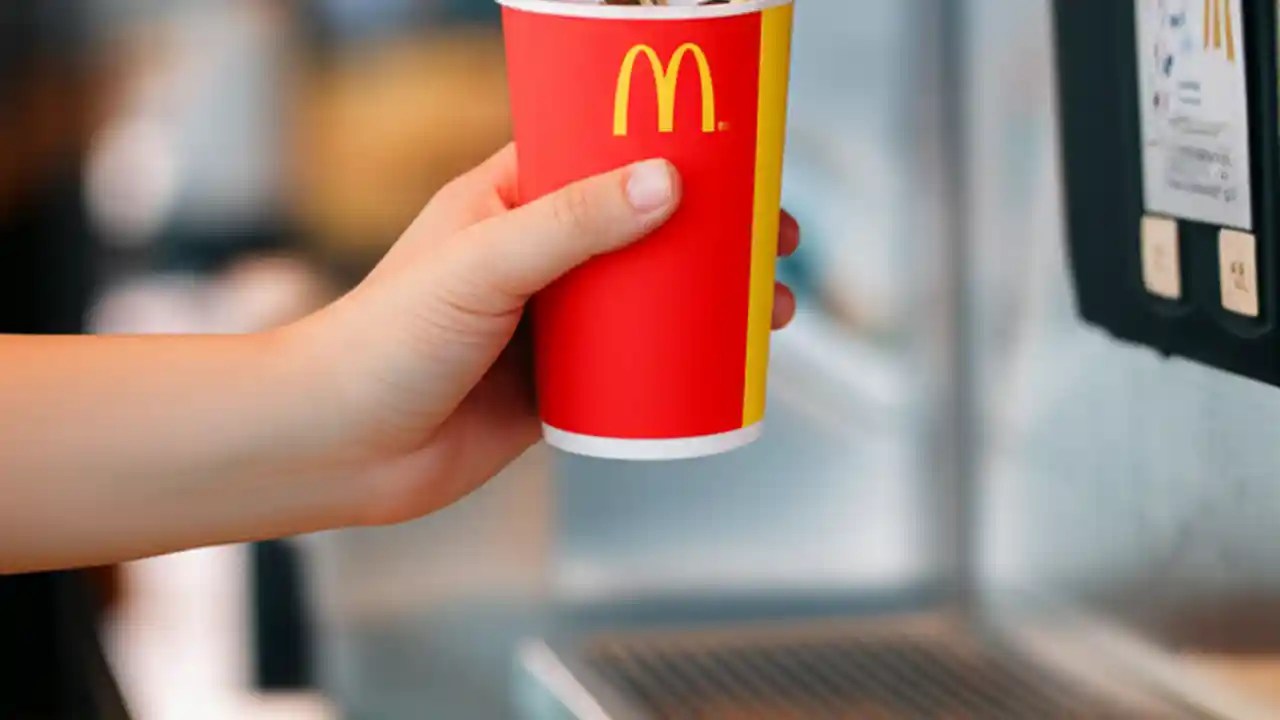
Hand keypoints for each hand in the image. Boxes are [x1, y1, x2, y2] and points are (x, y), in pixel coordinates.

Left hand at [294, 144, 799, 525]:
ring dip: (712, 302)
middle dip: (714, 233)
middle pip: (644, 228)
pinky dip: (683, 367)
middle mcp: (536, 254)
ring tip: (773, 309)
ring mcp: (549, 322)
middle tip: (775, 238)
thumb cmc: (381, 340)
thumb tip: (666, 182)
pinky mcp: (557, 386)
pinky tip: (726, 370)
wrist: (339, 449)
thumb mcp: (483, 264)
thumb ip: (572, 223)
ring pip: (649, 301)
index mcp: (510, 199)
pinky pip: (634, 369)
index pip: (603, 149)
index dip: (672, 146)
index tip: (735, 151)